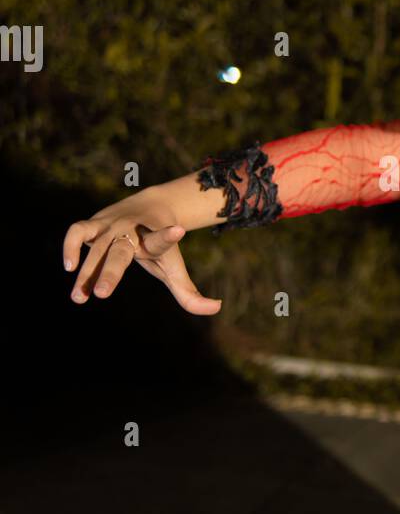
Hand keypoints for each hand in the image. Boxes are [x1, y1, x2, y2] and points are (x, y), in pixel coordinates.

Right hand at [62, 188, 222, 314]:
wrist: (151, 205)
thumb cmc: (162, 245)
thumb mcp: (174, 267)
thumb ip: (189, 293)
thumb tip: (216, 308)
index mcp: (155, 242)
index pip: (162, 239)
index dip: (168, 235)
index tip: (178, 230)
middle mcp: (132, 232)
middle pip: (120, 252)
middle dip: (110, 271)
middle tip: (102, 294)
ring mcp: (112, 226)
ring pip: (95, 247)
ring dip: (85, 272)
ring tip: (80, 298)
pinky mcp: (95, 223)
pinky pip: (77, 232)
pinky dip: (70, 247)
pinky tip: (69, 267)